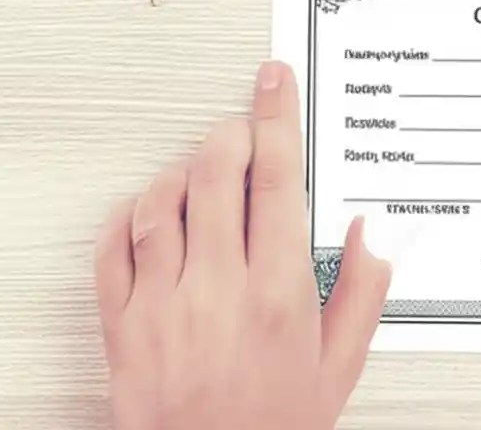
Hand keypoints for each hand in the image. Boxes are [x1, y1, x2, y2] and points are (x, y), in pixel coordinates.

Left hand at [94, 61, 391, 429]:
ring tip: (203, 174)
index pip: (276, 181)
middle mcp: (218, 290)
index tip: (273, 85)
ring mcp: (162, 305)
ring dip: (183, 172)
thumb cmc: (274, 426)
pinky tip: (152, 213)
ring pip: (161, 203)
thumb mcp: (341, 366)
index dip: (276, 120)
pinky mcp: (122, 324)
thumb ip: (362, 294)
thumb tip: (367, 234)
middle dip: (230, 134)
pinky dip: (129, 215)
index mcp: (279, 294)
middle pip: (216, 175)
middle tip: (242, 127)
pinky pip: (113, 248)